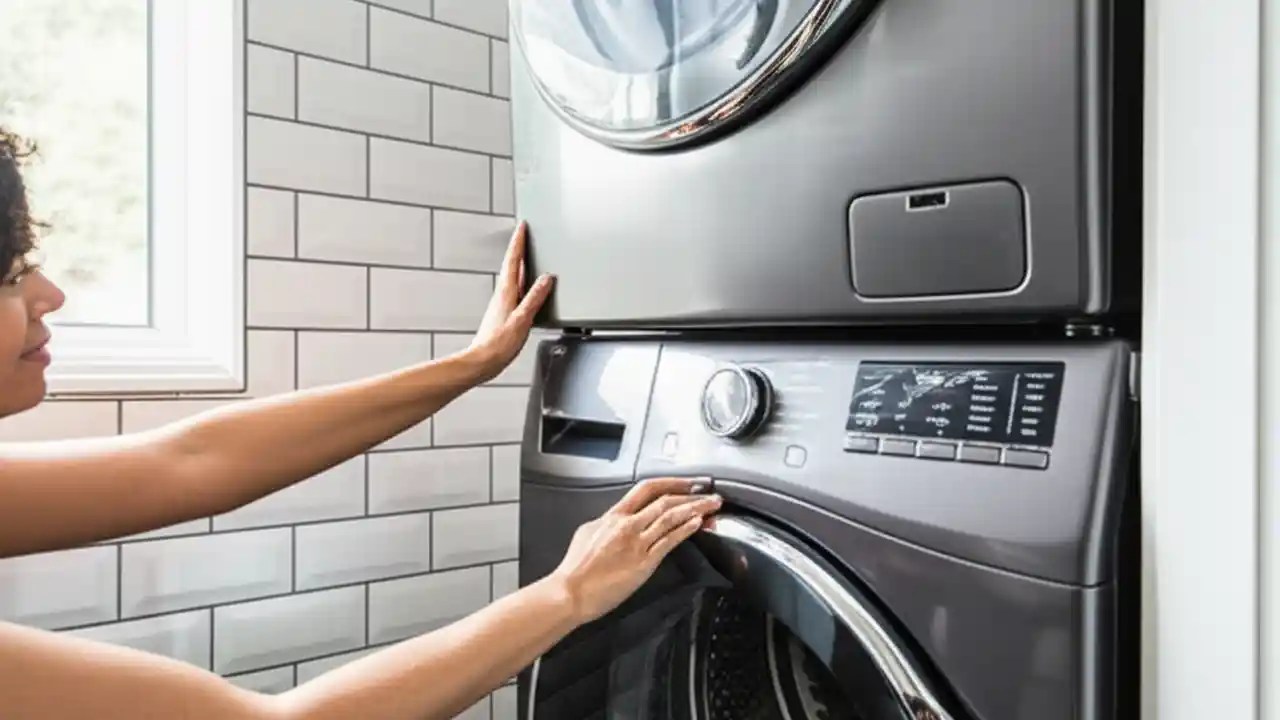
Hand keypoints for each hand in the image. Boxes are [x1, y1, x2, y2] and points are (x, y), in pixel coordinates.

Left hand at [469, 222, 553, 381]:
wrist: (482, 361)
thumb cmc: (499, 344)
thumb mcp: (522, 319)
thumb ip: (535, 297)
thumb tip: (547, 278)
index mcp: (505, 292)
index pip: (513, 260)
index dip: (518, 242)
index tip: (522, 226)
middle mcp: (501, 295)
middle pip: (511, 265)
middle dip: (518, 248)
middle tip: (524, 234)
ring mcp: (501, 303)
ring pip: (512, 277)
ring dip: (518, 264)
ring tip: (526, 255)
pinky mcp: (503, 313)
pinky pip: (514, 290)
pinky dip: (520, 281)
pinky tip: (525, 287)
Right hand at [548, 477, 722, 625]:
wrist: (570, 592)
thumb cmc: (575, 569)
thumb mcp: (588, 534)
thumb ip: (607, 524)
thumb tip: (617, 520)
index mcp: (613, 516)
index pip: (646, 489)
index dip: (671, 483)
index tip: (688, 483)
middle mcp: (627, 525)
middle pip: (665, 501)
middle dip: (691, 495)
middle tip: (709, 492)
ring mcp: (637, 543)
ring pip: (671, 518)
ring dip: (696, 509)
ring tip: (712, 506)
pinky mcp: (644, 563)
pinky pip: (669, 541)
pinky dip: (686, 529)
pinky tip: (698, 524)